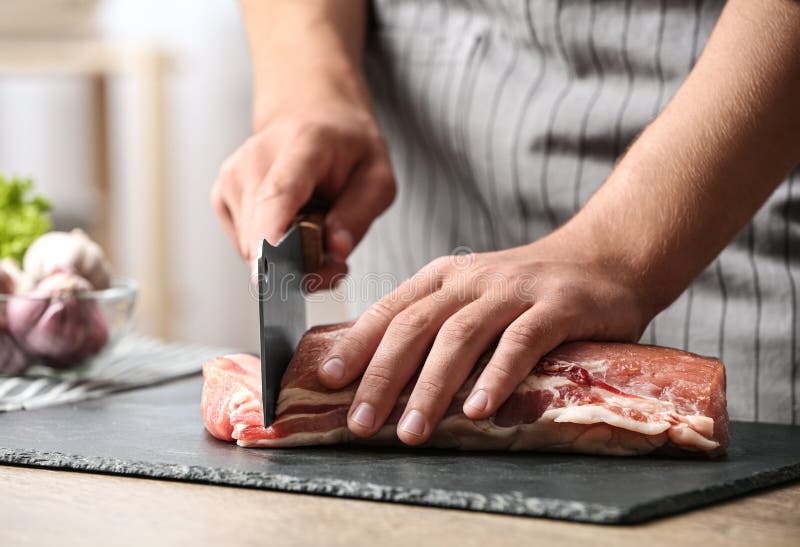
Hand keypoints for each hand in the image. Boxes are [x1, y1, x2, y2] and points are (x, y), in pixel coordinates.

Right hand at [211, 91, 395, 286]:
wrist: (315, 118)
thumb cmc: (347, 149)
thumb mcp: (378, 178)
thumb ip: (359, 215)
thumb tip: (335, 251)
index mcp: (303, 144)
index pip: (279, 193)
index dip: (272, 233)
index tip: (269, 268)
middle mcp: (257, 157)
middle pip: (262, 233)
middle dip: (300, 265)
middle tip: (335, 261)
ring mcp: (233, 175)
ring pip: (252, 249)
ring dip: (286, 260)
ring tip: (316, 238)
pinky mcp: (222, 194)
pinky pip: (244, 246)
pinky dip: (270, 251)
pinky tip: (291, 231)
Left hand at [317, 230, 652, 444]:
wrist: (605, 257)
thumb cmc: (529, 287)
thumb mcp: (474, 294)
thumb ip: (437, 321)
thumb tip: (382, 370)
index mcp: (444, 276)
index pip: (391, 309)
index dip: (357, 344)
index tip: (328, 380)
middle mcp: (472, 279)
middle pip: (415, 326)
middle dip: (383, 376)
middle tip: (361, 422)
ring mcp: (515, 290)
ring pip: (460, 336)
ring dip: (431, 387)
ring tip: (412, 431)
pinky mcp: (558, 306)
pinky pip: (521, 342)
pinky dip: (496, 376)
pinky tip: (478, 410)